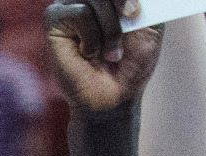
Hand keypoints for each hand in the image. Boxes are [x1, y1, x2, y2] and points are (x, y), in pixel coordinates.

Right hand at [44, 0, 160, 114]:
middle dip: (122, 0)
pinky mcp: (54, 20)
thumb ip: (145, 1)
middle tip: (132, 17)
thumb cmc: (132, 63)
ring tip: (112, 52)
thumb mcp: (151, 24)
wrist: (115, 96)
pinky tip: (89, 53)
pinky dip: (92, 36)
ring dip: (111, 26)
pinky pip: (79, 12)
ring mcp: (69, 5)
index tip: (135, 10)